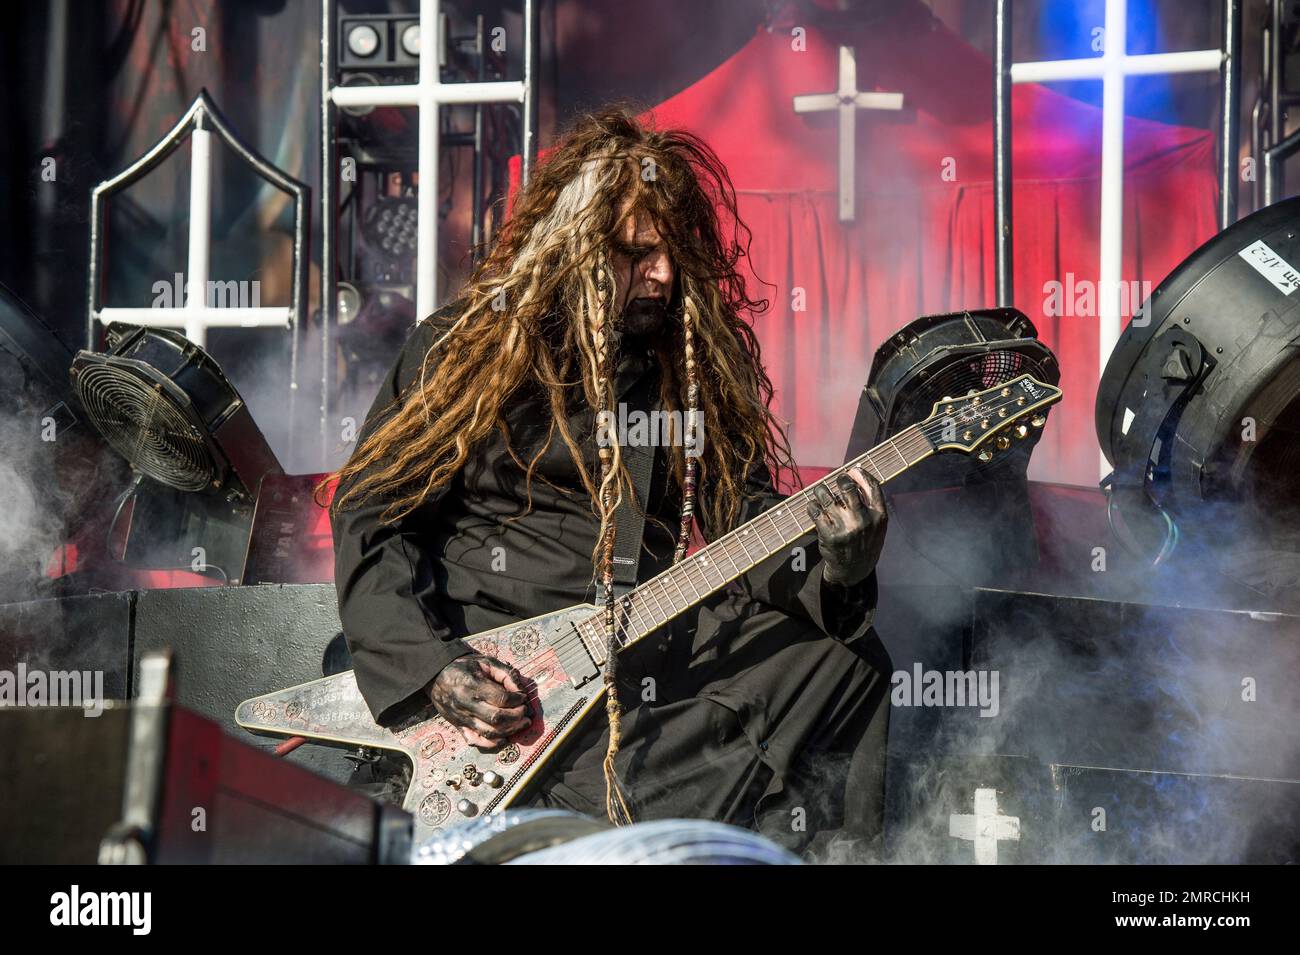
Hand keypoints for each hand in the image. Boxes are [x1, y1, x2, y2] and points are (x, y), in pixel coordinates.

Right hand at [426, 654, 531, 748]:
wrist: (437, 675)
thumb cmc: (465, 667)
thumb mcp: (486, 662)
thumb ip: (505, 673)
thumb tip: (520, 690)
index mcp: (473, 685)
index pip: (501, 699)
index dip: (517, 700)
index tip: (523, 697)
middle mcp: (466, 704)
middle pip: (497, 718)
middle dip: (517, 717)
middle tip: (525, 712)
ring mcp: (462, 718)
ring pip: (489, 732)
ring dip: (510, 731)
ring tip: (522, 724)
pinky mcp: (458, 726)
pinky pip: (475, 741)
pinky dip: (491, 744)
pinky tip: (504, 738)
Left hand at [806, 465, 886, 587]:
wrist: (854, 570)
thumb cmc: (865, 542)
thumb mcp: (878, 525)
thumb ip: (871, 504)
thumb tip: (856, 475)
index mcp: (879, 516)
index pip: (872, 485)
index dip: (861, 474)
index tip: (852, 470)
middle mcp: (863, 520)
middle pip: (847, 487)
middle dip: (839, 479)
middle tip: (835, 480)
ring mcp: (845, 527)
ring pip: (826, 496)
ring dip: (821, 491)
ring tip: (820, 493)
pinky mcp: (829, 534)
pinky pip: (815, 510)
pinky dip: (812, 506)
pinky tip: (814, 507)